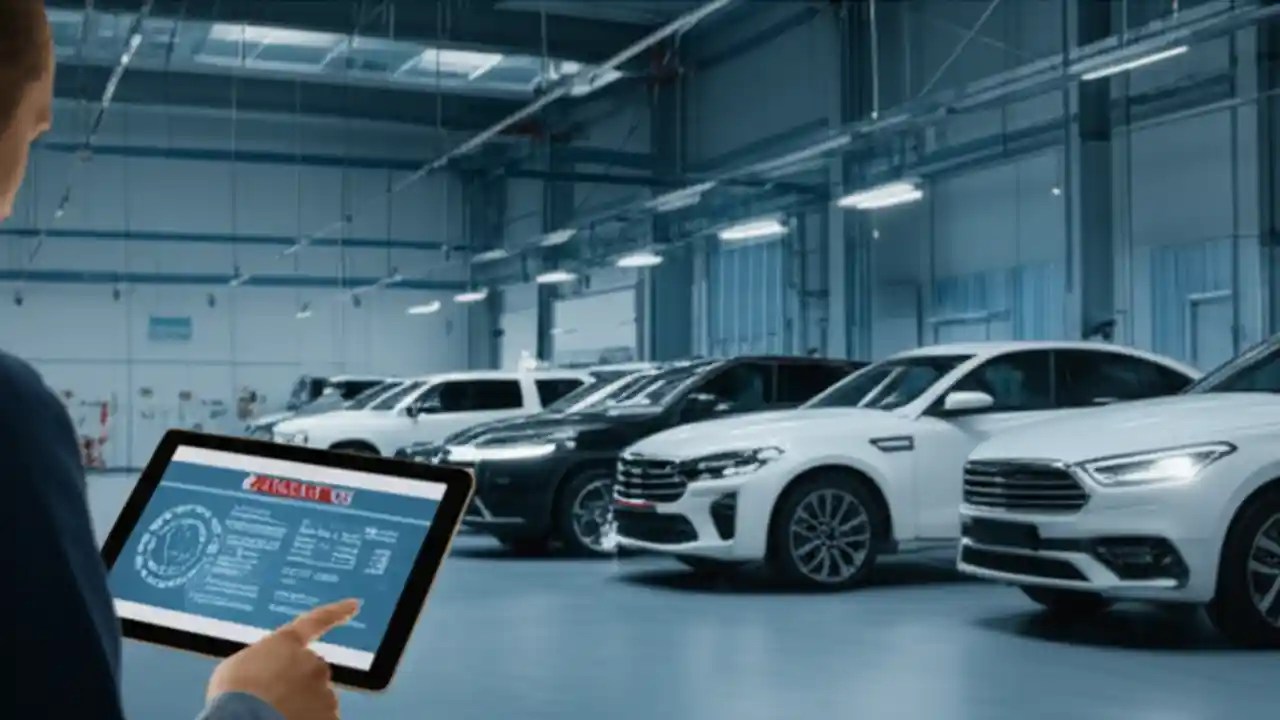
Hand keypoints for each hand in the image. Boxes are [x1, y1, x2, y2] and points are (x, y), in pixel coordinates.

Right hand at [207, 599, 359, 719]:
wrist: (243, 719)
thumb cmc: (232, 695)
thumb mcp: (237, 667)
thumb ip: (261, 663)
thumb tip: (265, 674)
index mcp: (287, 644)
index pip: (316, 622)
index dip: (336, 612)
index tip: (355, 604)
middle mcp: (312, 663)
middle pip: (312, 673)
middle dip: (298, 685)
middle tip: (273, 701)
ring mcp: (324, 691)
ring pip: (318, 700)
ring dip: (303, 708)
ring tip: (273, 716)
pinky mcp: (330, 717)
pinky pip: (322, 719)